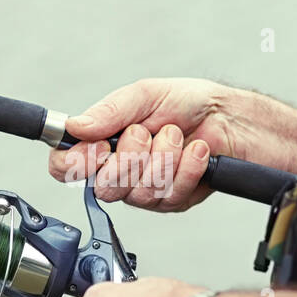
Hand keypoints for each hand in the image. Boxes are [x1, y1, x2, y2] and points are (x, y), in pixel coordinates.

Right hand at [47, 78, 240, 211]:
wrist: (230, 118)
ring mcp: (143, 189)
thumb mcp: (144, 95)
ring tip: (177, 135)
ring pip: (138, 191)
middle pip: (103, 187)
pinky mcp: (170, 201)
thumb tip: (75, 125)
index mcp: (102, 142)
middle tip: (146, 132)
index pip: (65, 166)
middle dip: (131, 156)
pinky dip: (186, 167)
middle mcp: (118, 170)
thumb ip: (109, 112)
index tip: (99, 146)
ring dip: (164, 157)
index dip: (76, 163)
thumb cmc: (187, 103)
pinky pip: (168, 194)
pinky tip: (196, 152)